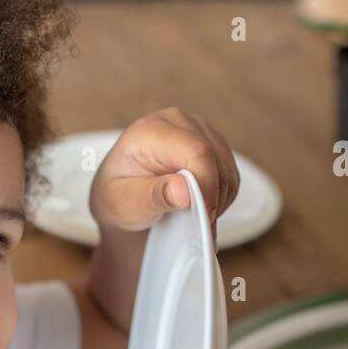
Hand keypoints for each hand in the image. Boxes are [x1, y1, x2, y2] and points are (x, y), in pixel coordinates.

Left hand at [89, 107, 239, 246]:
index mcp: (150, 130)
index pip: (196, 151)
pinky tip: (202, 207)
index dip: (206, 185)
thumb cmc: (118, 197)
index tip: (204, 216)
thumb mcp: (124, 203)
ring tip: (195, 218)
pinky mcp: (210, 143)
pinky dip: (222, 195)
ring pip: (226, 167)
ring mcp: (196, 130)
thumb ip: (152, 196)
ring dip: (218, 198)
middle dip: (212, 197)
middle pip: (215, 158)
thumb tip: (185, 191)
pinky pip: (229, 172)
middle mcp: (176, 122)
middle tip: (198, 226)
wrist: (122, 196)